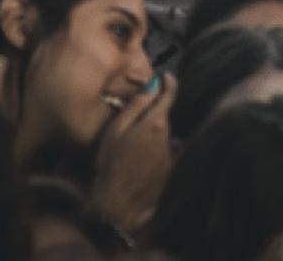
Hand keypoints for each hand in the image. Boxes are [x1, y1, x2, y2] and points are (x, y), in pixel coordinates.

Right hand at [91, 75, 176, 233]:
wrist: (117, 207)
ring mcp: (172, 156)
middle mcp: (170, 137)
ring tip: (136, 146)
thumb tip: (154, 84)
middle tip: (137, 118)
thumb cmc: (110, 165)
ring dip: (156, 135)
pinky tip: (144, 161)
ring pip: (166, 136)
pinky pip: (169, 154)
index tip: (167, 76)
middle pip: (166, 117)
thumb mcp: (115, 130)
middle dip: (156, 113)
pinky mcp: (171, 173)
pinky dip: (160, 152)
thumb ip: (135, 106)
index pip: (170, 95)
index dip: (169, 83)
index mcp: (155, 124)